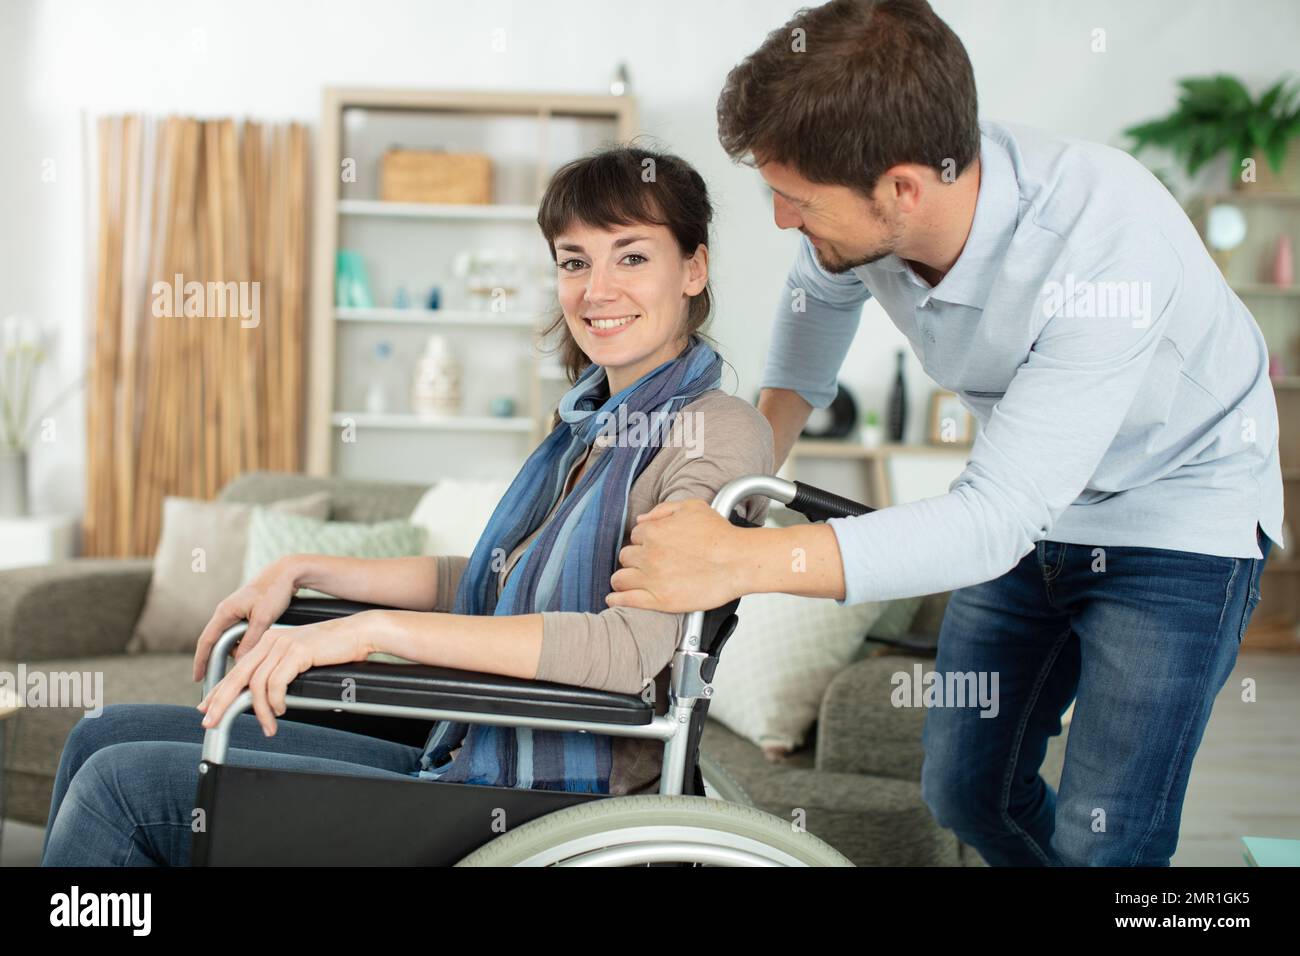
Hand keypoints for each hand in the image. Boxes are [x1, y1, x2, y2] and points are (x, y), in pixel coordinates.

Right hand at [192, 556, 301, 682]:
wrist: (287, 572)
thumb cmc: (274, 591)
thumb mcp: (263, 619)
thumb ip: (250, 641)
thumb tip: (240, 661)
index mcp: (225, 611)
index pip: (206, 640)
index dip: (201, 661)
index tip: (197, 678)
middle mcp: (226, 611)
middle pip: (216, 641)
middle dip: (218, 658)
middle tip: (225, 676)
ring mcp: (235, 611)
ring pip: (229, 637)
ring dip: (235, 650)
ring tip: (248, 660)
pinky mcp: (245, 611)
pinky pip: (238, 632)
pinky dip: (243, 642)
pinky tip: (255, 648)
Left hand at [196, 614, 375, 735]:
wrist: (359, 633)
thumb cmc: (335, 649)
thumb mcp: (300, 660)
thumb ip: (281, 672)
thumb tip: (267, 698)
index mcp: (268, 641)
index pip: (236, 669)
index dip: (219, 690)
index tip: (207, 708)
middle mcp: (270, 641)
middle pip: (237, 675)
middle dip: (221, 702)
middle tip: (211, 723)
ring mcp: (283, 645)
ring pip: (256, 684)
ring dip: (260, 711)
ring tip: (268, 727)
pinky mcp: (296, 651)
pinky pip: (276, 683)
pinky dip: (275, 701)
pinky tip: (281, 710)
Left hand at [606, 499, 745, 612]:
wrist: (739, 561)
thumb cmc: (721, 535)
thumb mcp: (692, 507)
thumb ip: (663, 510)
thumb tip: (641, 519)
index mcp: (654, 531)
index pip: (635, 536)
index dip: (643, 543)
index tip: (651, 549)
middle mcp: (649, 554)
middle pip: (626, 556)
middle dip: (634, 560)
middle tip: (646, 565)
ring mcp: (652, 578)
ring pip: (620, 578)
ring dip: (623, 579)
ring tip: (628, 582)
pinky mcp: (659, 600)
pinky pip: (627, 600)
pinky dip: (617, 599)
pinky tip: (614, 599)